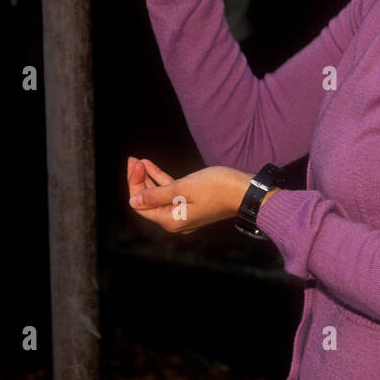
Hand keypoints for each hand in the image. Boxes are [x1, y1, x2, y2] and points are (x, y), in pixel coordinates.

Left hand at [126, 156, 249, 234]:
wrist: (246, 192)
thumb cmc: (217, 188)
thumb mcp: (183, 188)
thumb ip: (157, 195)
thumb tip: (134, 202)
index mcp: (171, 220)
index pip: (141, 204)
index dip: (135, 183)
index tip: (136, 163)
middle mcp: (175, 221)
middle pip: (148, 201)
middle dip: (139, 179)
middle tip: (133, 158)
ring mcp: (184, 214)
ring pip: (159, 195)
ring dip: (149, 177)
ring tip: (139, 159)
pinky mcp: (191, 205)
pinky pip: (170, 194)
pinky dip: (162, 180)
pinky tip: (152, 166)